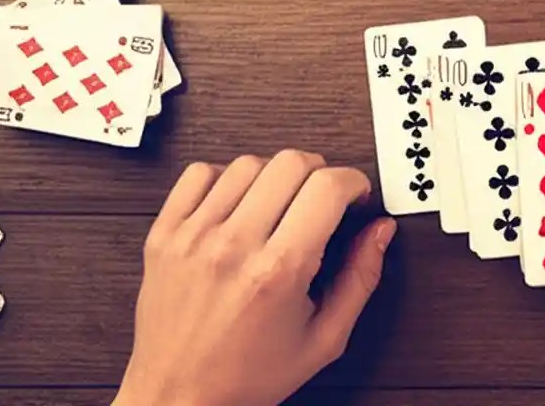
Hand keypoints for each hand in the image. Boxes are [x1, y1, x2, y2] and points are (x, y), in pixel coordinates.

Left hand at [113, 150, 395, 405]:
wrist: (177, 399)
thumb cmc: (247, 376)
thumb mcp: (324, 339)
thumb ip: (360, 279)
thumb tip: (379, 232)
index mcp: (277, 271)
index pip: (328, 187)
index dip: (354, 182)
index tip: (356, 195)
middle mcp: (233, 246)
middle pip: (291, 162)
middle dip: (320, 172)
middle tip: (323, 198)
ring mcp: (193, 236)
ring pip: (248, 162)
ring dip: (274, 175)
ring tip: (280, 205)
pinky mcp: (164, 235)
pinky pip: (198, 173)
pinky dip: (225, 178)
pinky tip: (238, 204)